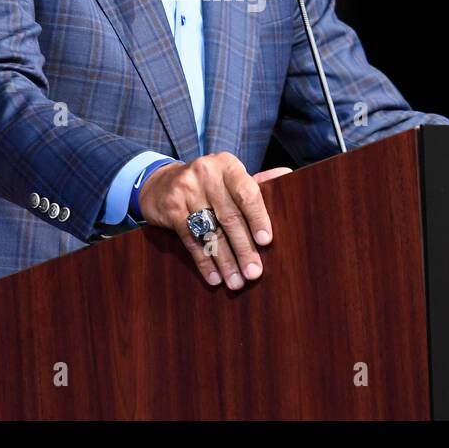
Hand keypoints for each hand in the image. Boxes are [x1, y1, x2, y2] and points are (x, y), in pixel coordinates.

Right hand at [138, 154, 289, 288]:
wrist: (161, 184)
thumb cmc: (207, 185)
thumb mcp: (228, 177)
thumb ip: (256, 182)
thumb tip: (288, 175)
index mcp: (227, 165)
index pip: (247, 192)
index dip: (257, 217)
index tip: (266, 241)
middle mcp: (206, 173)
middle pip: (229, 217)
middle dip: (243, 248)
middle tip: (254, 272)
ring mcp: (185, 190)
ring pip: (210, 232)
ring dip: (225, 261)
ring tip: (236, 282)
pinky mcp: (170, 207)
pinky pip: (191, 240)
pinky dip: (204, 261)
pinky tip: (214, 277)